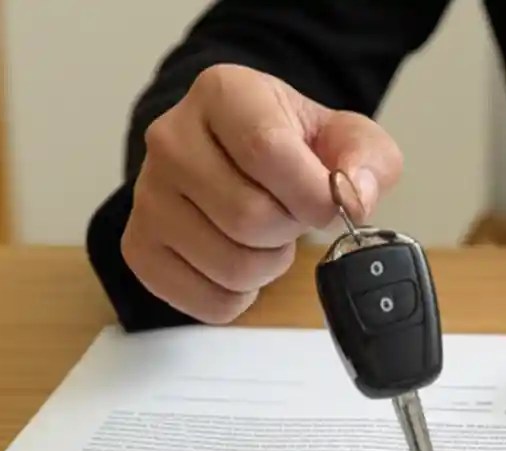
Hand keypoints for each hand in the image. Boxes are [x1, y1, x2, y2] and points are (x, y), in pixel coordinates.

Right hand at [121, 64, 402, 322]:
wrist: (234, 159)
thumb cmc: (290, 147)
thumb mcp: (344, 137)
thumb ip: (366, 160)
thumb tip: (354, 196)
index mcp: (222, 94)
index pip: (265, 149)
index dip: (310, 192)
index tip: (326, 203)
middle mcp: (170, 139)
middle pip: (247, 216)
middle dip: (289, 231)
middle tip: (292, 218)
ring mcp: (148, 196)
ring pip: (229, 265)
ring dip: (269, 266)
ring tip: (267, 238)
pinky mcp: (140, 247)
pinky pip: (207, 301)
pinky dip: (240, 296)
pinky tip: (240, 260)